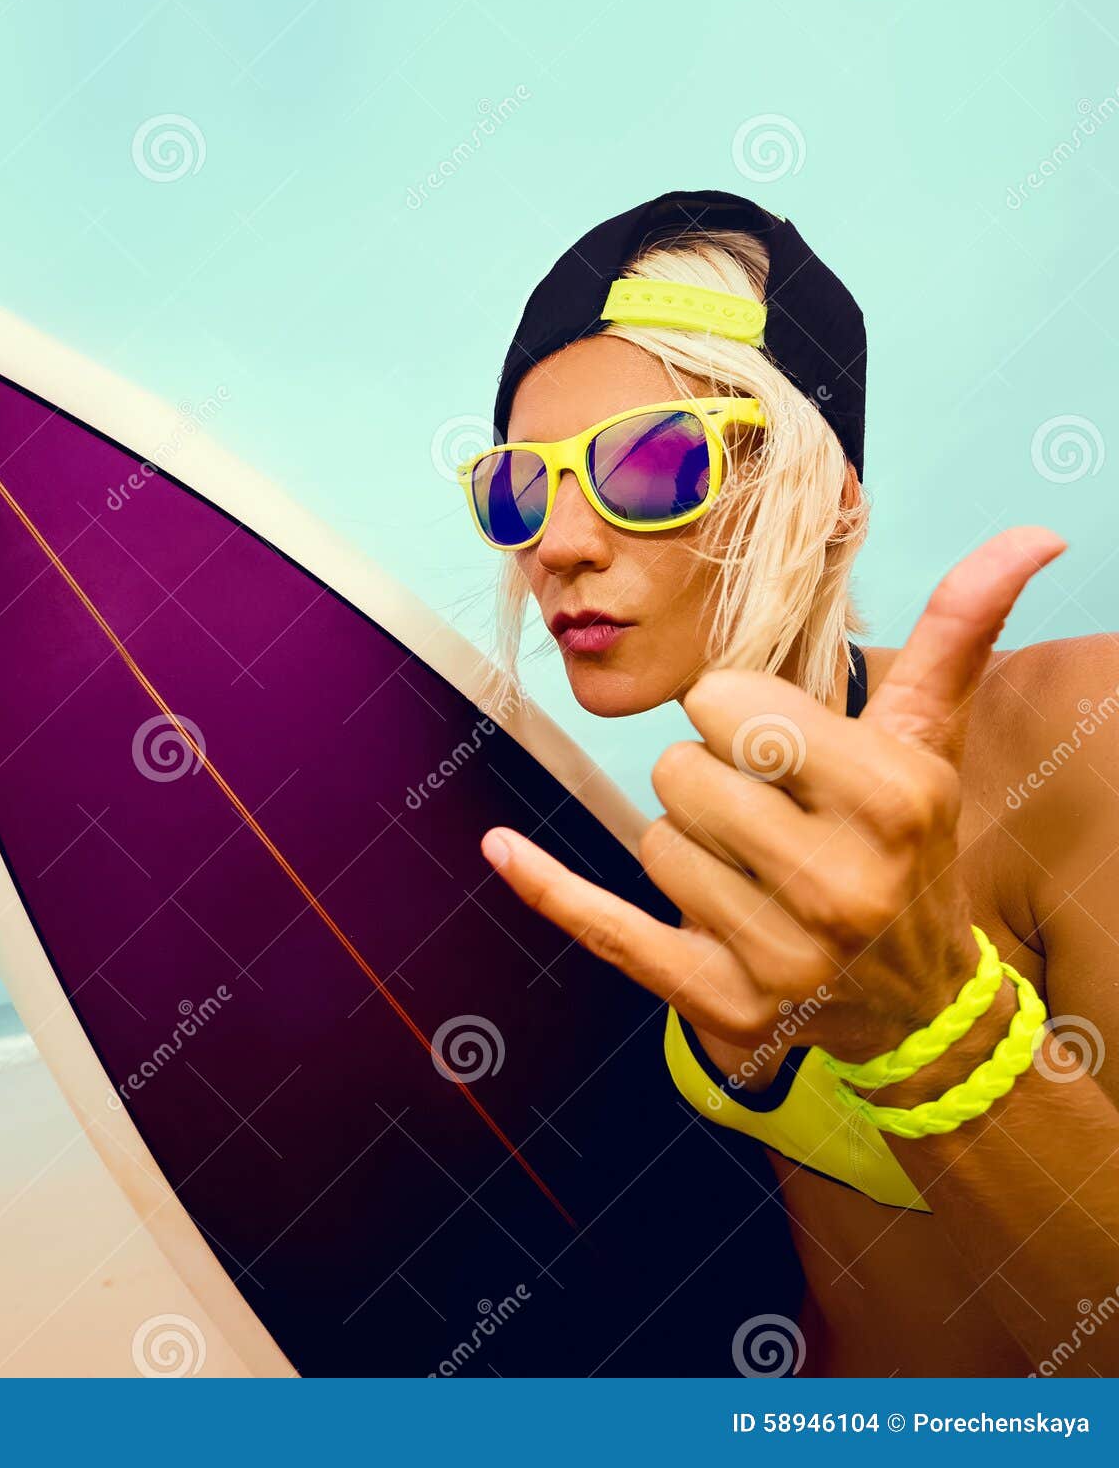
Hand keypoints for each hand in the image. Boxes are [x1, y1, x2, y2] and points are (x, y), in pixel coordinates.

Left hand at [481, 527, 1065, 1064]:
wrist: (916, 1002)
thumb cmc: (909, 844)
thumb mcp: (930, 738)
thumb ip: (960, 629)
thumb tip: (1033, 531)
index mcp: (891, 798)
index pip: (725, 706)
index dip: (737, 715)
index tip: (776, 747)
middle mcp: (843, 884)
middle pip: (677, 773)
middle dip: (710, 783)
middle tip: (769, 819)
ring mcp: (780, 955)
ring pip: (650, 843)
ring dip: (684, 847)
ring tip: (754, 875)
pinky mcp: (719, 1003)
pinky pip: (606, 928)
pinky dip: (549, 888)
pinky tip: (500, 848)